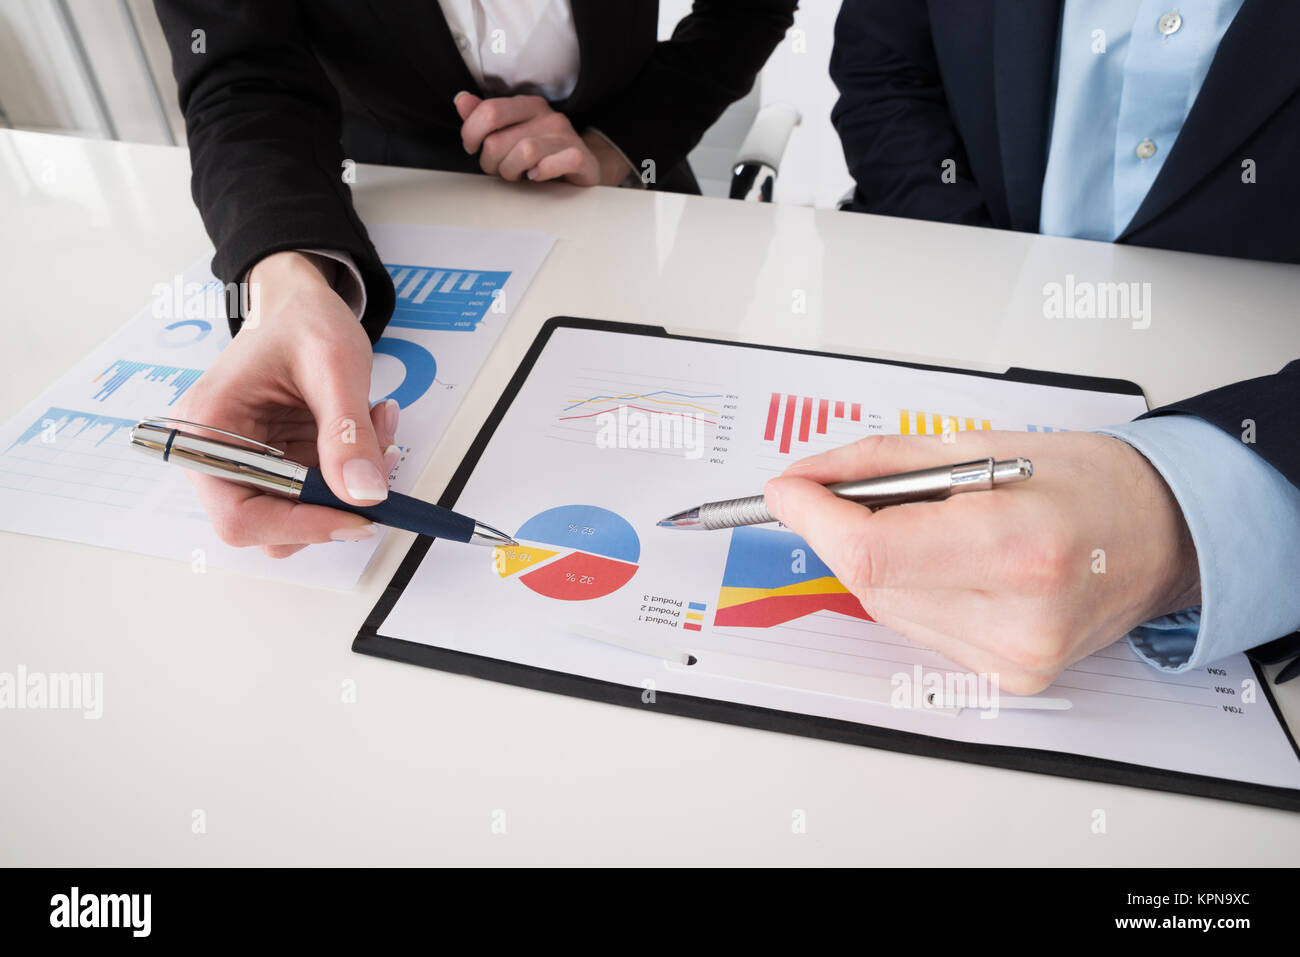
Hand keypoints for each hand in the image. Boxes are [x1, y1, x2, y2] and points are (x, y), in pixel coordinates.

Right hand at [176, 251, 400, 557]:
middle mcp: (216, 455)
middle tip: (381, 458)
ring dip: (350, 485)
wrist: (301, 303)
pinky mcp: (277, 464)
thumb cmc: (303, 320)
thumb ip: (347, 432)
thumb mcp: (334, 366)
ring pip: (302, 514)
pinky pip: (318, 492)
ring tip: (375, 427)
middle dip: (334, 502)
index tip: (360, 516)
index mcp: (207, 429)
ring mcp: (247, 463)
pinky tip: (368, 426)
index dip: (299, 527)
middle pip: (268, 526)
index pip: (239, 515)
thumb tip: (365, 494)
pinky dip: (353, 470)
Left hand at [454, 92, 632, 185]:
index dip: (471, 134)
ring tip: (518, 175)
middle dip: (491, 163)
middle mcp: (548, 116)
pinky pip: (553, 164)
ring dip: (512, 171)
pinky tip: (537, 177)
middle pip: (499, 140)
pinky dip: (541, 173)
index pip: (489, 111)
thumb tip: (461, 100)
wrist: (585, 169)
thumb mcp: (512, 132)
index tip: (473, 148)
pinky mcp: (580, 158)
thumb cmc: (543, 154)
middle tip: (500, 169)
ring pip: (524, 152)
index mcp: (528, 105)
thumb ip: (485, 117)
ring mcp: (566, 137)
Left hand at [765, 432, 1200, 693]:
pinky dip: (909, 589)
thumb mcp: (982, 445)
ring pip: (884, 608)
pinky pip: (916, 629)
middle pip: (869, 582)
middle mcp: (1017, 618)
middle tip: (842, 491)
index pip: (872, 552)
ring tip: (923, 522)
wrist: (1163, 538)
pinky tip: (946, 561)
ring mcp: (1013, 659)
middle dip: (839, 531)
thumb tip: (804, 482)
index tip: (786, 490)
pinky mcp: (1008, 678)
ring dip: (876, 561)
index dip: (814, 519)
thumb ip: (880, 463)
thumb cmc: (1089, 485)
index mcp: (1019, 547)